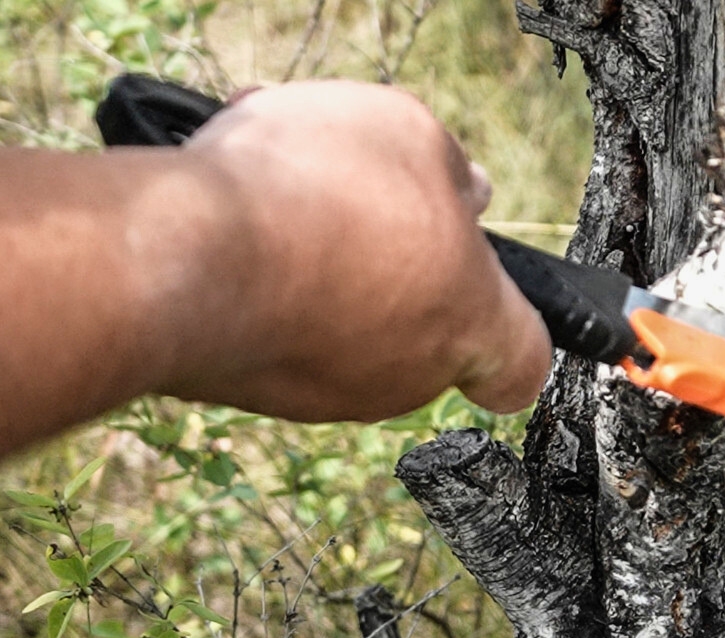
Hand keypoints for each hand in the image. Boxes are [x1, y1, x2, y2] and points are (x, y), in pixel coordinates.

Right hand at [172, 80, 550, 419]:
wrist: (182, 257)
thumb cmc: (322, 193)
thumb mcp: (412, 136)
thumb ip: (451, 170)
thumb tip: (463, 193)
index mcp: (470, 324)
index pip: (522, 364)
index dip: (512, 331)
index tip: (484, 295)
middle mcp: (407, 378)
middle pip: (424, 321)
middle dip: (395, 258)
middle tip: (354, 195)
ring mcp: (327, 394)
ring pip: (341, 316)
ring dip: (321, 256)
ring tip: (276, 188)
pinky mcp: (252, 390)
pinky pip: (274, 321)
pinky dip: (261, 275)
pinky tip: (230, 218)